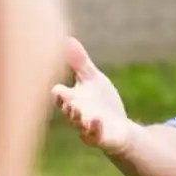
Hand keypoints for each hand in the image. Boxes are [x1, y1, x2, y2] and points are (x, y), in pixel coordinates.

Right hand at [51, 37, 135, 155]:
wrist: (120, 129)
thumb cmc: (102, 104)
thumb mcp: (92, 79)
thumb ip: (79, 62)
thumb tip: (66, 38)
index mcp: (72, 99)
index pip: (59, 94)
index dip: (57, 90)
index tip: (55, 84)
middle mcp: (76, 114)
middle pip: (66, 109)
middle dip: (65, 103)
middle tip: (63, 95)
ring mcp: (87, 127)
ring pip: (78, 123)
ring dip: (77, 116)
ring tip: (77, 109)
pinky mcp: (100, 138)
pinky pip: (95, 135)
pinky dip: (95, 128)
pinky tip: (98, 119)